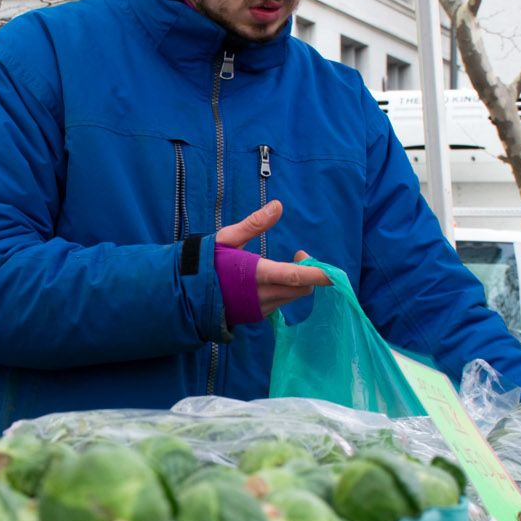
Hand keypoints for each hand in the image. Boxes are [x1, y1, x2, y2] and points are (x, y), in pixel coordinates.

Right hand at [216, 199, 326, 313]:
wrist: (186, 295)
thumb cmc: (206, 262)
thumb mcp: (226, 238)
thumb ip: (254, 224)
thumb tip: (278, 206)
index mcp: (256, 274)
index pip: (294, 276)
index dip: (317, 274)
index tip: (334, 272)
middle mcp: (262, 295)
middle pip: (301, 288)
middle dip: (309, 272)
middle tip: (298, 254)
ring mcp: (261, 308)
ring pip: (293, 296)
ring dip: (298, 281)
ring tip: (286, 265)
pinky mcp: (258, 315)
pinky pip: (282, 303)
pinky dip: (287, 290)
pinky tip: (273, 280)